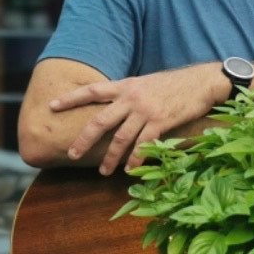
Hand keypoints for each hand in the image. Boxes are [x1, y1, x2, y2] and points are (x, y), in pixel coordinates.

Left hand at [50, 65, 219, 174]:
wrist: (202, 81)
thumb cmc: (177, 84)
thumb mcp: (148, 83)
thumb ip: (131, 94)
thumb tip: (118, 107)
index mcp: (126, 85)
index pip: (92, 90)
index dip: (71, 98)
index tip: (51, 106)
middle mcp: (132, 97)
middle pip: (100, 120)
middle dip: (84, 139)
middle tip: (71, 154)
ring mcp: (146, 110)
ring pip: (120, 137)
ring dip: (110, 157)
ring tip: (103, 171)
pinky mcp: (161, 121)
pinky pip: (143, 144)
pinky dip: (135, 159)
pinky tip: (130, 169)